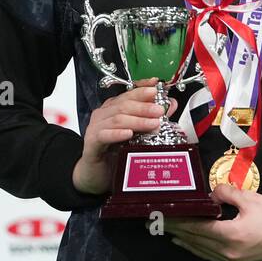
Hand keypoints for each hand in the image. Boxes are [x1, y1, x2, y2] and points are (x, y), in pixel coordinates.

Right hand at [72, 78, 177, 195]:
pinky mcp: (91, 143)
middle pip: (124, 105)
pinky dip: (117, 133)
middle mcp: (104, 115)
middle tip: (160, 110)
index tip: (156, 85)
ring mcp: (95, 128)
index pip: (128, 93)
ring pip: (117, 119)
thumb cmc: (115, 152)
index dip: (142, 88)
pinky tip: (129, 134)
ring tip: (153, 123)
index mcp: (114, 108)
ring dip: (137, 120)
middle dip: (144, 106)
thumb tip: (170, 105)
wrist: (95, 175)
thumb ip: (152, 118)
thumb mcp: (137, 134)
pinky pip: (104, 135)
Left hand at [161, 183, 261, 260]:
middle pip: (194, 240)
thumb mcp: (252, 199)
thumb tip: (210, 194)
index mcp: (232, 234)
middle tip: (154, 222)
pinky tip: (185, 242)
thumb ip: (227, 194)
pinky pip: (208, 256)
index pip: (197, 227)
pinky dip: (194, 248)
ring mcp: (230, 260)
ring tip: (165, 230)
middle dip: (174, 230)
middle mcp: (228, 251)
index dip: (179, 221)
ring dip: (181, 239)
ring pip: (199, 250)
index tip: (162, 214)